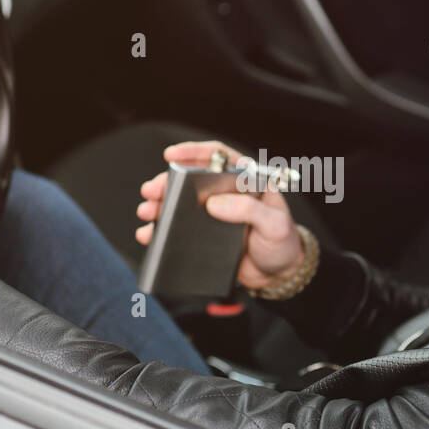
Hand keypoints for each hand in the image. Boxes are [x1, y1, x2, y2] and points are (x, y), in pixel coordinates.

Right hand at [136, 140, 304, 292]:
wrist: (279, 276)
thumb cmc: (282, 243)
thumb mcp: (274, 224)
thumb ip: (250, 210)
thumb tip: (214, 203)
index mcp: (245, 181)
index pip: (217, 157)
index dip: (194, 152)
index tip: (172, 155)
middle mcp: (226, 193)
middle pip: (190, 180)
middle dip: (166, 183)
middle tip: (150, 191)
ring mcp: (213, 214)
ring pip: (180, 203)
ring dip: (159, 205)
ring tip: (146, 211)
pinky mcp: (204, 236)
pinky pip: (179, 229)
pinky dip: (161, 230)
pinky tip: (148, 234)